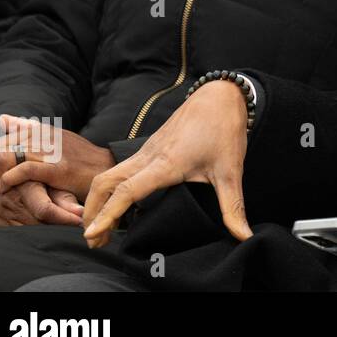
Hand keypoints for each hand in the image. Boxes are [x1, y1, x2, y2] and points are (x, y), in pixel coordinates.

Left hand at [0, 122, 114, 205]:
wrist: (109, 170)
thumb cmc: (81, 161)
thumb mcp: (55, 140)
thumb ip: (29, 130)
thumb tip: (3, 118)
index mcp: (44, 130)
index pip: (3, 139)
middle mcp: (47, 136)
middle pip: (3, 147)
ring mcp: (53, 151)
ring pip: (10, 156)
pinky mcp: (59, 168)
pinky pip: (25, 169)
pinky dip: (9, 179)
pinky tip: (3, 189)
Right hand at [0, 181, 83, 226]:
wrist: (19, 182)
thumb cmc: (44, 182)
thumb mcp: (56, 186)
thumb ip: (65, 199)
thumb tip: (79, 213)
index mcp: (24, 184)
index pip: (45, 209)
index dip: (64, 218)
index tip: (79, 222)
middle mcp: (8, 197)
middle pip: (37, 223)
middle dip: (56, 225)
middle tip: (72, 224)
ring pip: (27, 231)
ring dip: (45, 230)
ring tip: (58, 224)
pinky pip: (16, 234)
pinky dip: (31, 234)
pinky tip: (41, 227)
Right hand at [82, 80, 249, 248]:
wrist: (220, 96)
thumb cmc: (224, 130)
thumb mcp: (231, 171)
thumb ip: (233, 207)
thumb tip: (244, 236)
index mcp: (165, 163)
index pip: (126, 192)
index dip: (108, 214)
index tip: (92, 235)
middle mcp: (149, 156)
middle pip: (105, 183)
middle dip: (93, 211)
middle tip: (94, 240)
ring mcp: (146, 150)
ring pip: (109, 175)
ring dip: (98, 200)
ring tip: (102, 228)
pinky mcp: (149, 147)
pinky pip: (120, 169)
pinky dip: (110, 189)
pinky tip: (120, 205)